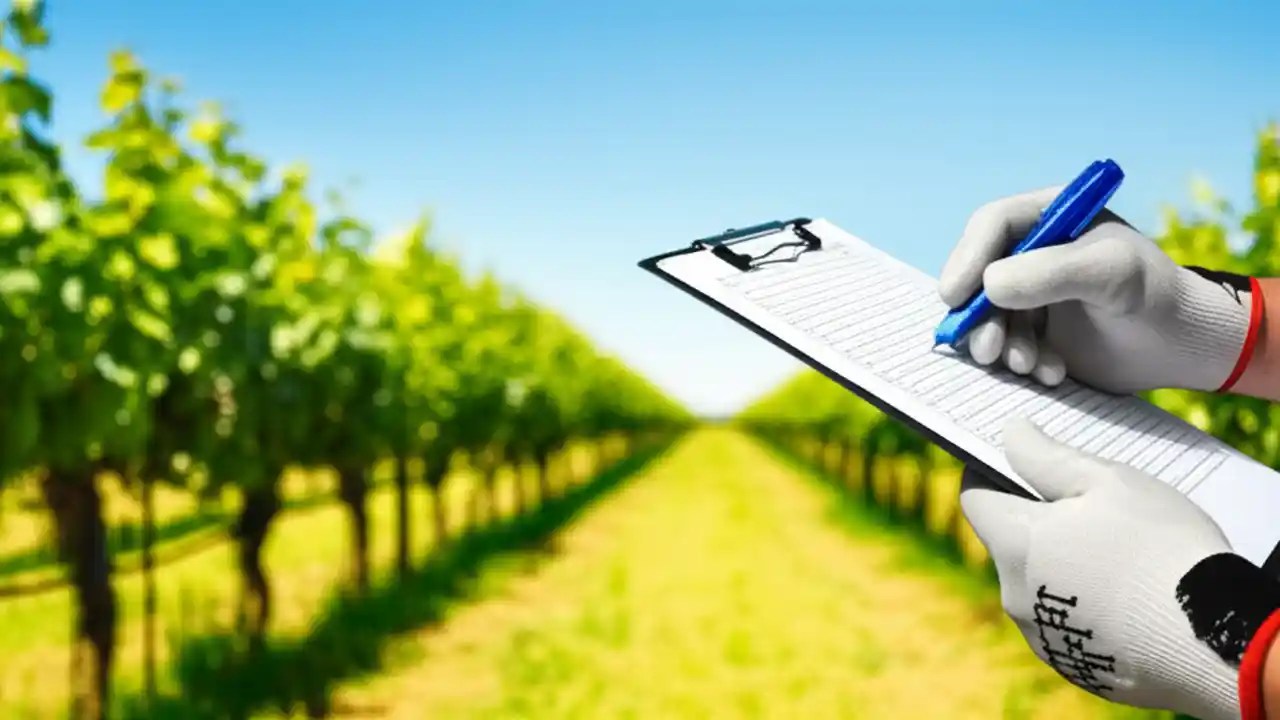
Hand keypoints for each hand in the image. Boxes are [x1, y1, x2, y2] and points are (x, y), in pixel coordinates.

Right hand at [938, 186, 1254, 393]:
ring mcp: (1030, 293)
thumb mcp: (1110, 273)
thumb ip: (1051, 273)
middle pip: (978, 274)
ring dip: (1000, 345)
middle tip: (987, 350)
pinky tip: (1053, 372)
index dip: (966, 258)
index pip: (991, 226)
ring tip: (1028, 366)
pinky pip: (1004, 344)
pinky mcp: (1033, 331)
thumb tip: (988, 285)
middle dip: (980, 316)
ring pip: (986, 315)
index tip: (954, 296)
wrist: (1182, 347)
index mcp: (1049, 217)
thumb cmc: (1154, 296)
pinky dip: (1021, 362)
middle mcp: (1032, 252)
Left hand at [961, 416, 1279, 719]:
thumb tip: (1009, 433)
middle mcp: (1014, 595)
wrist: (1215, 638)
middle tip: (1087, 505)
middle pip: (1007, 541)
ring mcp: (1041, 635)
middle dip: (1036, 520)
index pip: (975, 498)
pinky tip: (1123, 592)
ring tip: (1114, 551)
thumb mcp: (1107, 483)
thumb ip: (1046, 457)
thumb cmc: (1159, 547)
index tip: (1019, 460)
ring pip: (1035, 583)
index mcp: (1015, 544)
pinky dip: (1082, 602)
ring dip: (1059, 564)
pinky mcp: (1072, 664)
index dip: (990, 472)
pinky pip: (1064, 621)